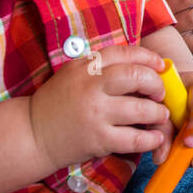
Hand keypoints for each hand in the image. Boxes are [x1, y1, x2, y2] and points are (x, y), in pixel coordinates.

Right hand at [29, 45, 169, 170]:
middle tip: (160, 92)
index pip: (125, 53)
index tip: (160, 66)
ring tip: (160, 114)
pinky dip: (150, 139)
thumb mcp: (75, 73)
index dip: (149, 58)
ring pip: (141, 109)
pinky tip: (155, 138)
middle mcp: (91, 86)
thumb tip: (143, 65)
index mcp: (86, 66)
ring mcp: (95, 114)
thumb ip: (102, 67)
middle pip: (137, 76)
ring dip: (158, 112)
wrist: (32, 134)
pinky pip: (134, 139)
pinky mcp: (98, 139)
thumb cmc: (58, 102)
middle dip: (156, 83)